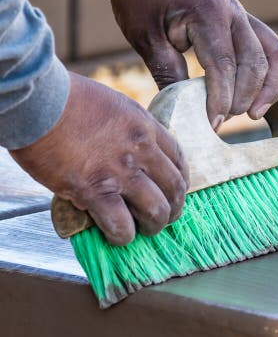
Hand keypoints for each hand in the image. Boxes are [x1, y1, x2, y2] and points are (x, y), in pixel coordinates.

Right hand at [10, 73, 188, 244]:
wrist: (37, 101)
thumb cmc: (64, 99)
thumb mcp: (112, 106)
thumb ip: (126, 131)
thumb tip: (127, 154)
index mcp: (145, 126)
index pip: (178, 158)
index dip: (182, 178)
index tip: (176, 190)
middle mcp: (141, 150)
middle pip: (175, 188)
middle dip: (174, 207)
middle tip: (164, 217)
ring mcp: (120, 172)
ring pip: (156, 211)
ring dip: (153, 226)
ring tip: (142, 231)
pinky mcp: (94, 191)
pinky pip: (121, 224)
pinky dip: (122, 236)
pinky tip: (116, 237)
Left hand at [110, 0, 277, 130]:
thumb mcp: (145, 36)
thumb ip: (168, 71)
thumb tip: (184, 111)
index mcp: (207, 14)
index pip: (224, 65)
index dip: (221, 98)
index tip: (213, 122)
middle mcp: (233, 12)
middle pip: (254, 63)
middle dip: (243, 97)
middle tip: (223, 119)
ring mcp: (243, 16)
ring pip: (273, 55)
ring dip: (270, 88)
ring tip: (256, 114)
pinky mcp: (246, 23)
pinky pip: (274, 45)